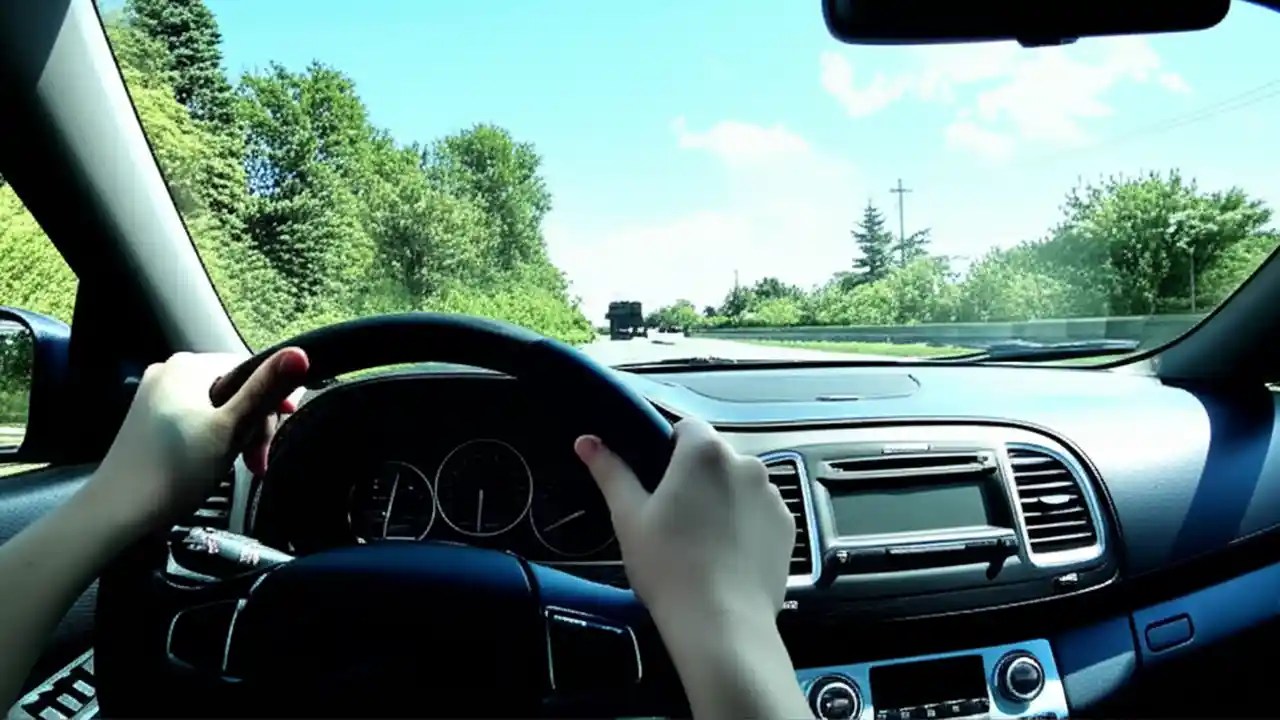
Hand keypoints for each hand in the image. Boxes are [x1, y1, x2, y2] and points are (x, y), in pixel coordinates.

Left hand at [92, 349, 308, 528]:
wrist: (119, 513)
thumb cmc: (176, 471)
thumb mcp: (230, 429)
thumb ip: (265, 390)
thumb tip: (301, 353)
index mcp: (188, 366)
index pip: (250, 368)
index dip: (272, 400)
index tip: (281, 430)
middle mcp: (170, 373)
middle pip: (235, 388)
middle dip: (254, 424)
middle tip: (256, 461)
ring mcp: (157, 396)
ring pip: (219, 407)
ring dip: (238, 436)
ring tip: (242, 465)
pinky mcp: (151, 420)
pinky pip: (198, 419)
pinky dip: (216, 439)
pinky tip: (217, 461)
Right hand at [574, 418, 794, 626]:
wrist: (721, 623)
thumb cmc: (669, 566)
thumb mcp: (629, 517)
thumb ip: (611, 471)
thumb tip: (588, 441)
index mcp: (705, 452)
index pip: (684, 428)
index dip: (667, 451)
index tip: (656, 484)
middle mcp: (747, 464)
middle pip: (713, 459)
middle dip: (695, 479)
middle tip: (672, 519)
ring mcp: (773, 496)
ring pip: (738, 486)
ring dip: (722, 500)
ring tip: (701, 542)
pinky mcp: (787, 526)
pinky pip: (760, 513)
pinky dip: (745, 524)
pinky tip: (727, 554)